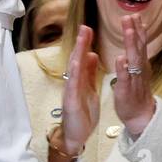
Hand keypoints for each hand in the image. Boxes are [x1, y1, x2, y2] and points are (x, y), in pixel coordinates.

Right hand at [57, 25, 99, 153]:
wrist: (75, 134)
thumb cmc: (82, 113)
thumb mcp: (88, 89)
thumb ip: (89, 73)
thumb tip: (91, 55)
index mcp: (80, 80)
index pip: (83, 58)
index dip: (85, 43)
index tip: (89, 28)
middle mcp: (73, 83)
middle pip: (77, 59)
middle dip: (81, 43)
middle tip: (85, 27)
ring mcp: (71, 91)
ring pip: (74, 69)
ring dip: (77, 53)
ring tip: (81, 39)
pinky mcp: (71, 101)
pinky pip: (73, 85)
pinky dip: (74, 73)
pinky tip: (76, 62)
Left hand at [114, 15, 155, 136]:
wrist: (141, 116)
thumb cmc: (137, 92)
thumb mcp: (137, 70)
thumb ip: (136, 54)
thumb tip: (136, 37)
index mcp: (140, 64)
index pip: (140, 43)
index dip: (138, 29)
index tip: (135, 13)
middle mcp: (140, 69)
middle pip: (138, 47)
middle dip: (134, 31)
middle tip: (131, 15)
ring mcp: (135, 79)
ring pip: (134, 59)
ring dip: (131, 44)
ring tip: (128, 30)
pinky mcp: (127, 90)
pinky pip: (125, 78)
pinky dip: (123, 68)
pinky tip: (120, 58)